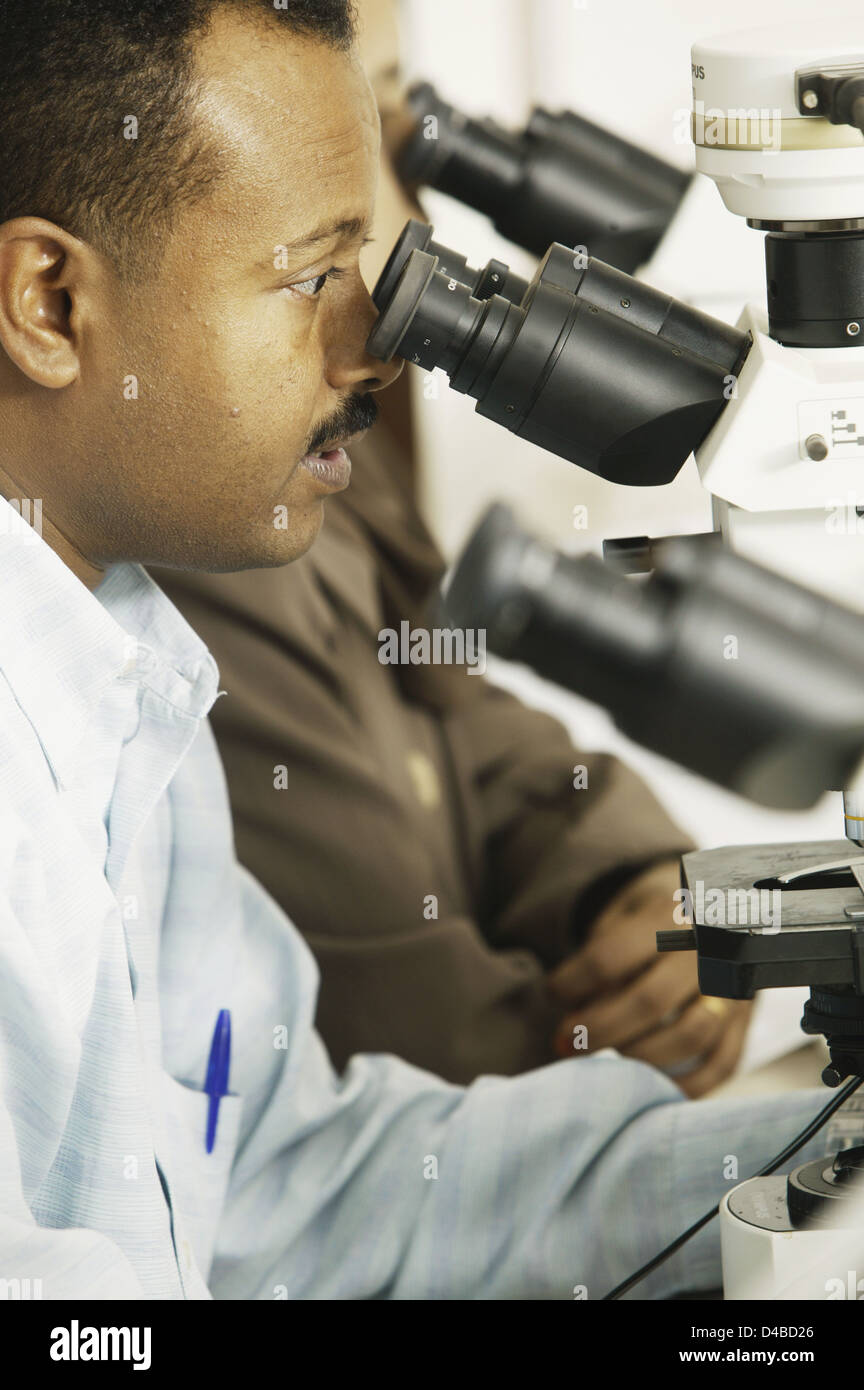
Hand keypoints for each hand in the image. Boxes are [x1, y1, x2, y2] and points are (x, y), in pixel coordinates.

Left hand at [546, 860, 752, 1097]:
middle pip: (649, 1002)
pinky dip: (688, 1084)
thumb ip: (605, 953)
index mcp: (666, 915)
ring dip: (640, 1058)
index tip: (553, 993)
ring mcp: (733, 985)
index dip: (572, 983)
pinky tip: (652, 1087)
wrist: (715, 901)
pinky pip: (723, 1061)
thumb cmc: (655, 914)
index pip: (610, 958)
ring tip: (608, 1062)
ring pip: (690, 1035)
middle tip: (565, 1042)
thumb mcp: (626, 912)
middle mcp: (706, 949)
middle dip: (600, 1030)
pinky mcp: (749, 1017)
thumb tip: (581, 1011)